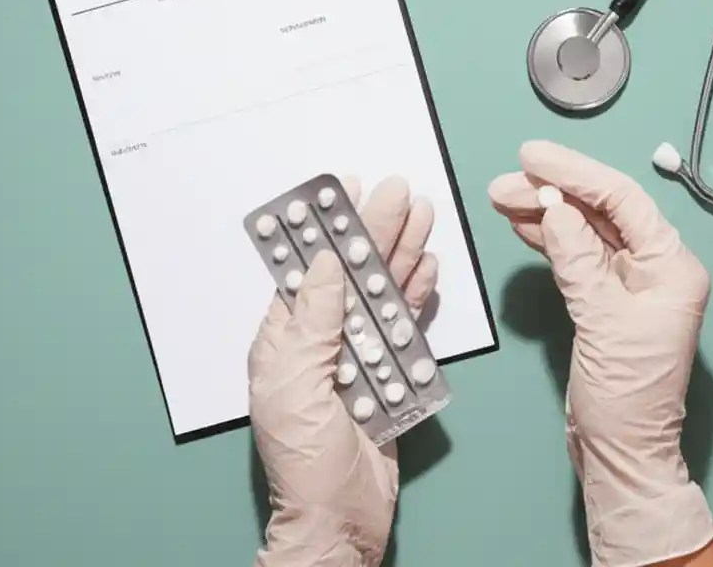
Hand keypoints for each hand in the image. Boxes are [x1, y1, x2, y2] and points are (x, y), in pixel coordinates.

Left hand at [248, 177, 437, 566]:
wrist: (339, 521)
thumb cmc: (304, 465)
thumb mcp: (297, 387)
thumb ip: (313, 324)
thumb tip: (326, 266)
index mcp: (285, 342)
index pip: (307, 271)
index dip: (325, 229)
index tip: (342, 191)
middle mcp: (321, 344)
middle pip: (352, 275)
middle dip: (375, 231)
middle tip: (399, 191)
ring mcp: (357, 361)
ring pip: (382, 296)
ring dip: (402, 256)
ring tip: (421, 216)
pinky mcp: (389, 381)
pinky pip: (406, 331)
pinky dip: (417, 300)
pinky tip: (427, 270)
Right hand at [490, 141, 712, 566]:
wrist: (622, 454)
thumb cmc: (627, 396)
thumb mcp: (602, 321)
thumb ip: (577, 261)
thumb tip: (553, 209)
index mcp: (673, 267)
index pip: (622, 201)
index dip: (576, 173)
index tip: (532, 156)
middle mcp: (657, 268)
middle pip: (602, 212)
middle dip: (552, 192)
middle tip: (503, 182)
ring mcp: (630, 285)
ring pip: (585, 232)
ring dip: (544, 213)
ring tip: (500, 196)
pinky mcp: (606, 303)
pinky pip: (577, 257)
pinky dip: (548, 240)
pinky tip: (522, 224)